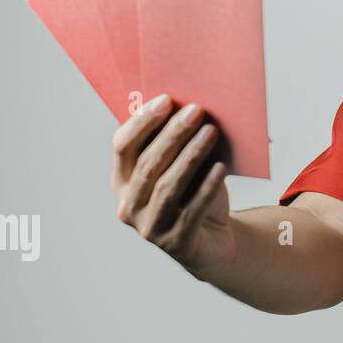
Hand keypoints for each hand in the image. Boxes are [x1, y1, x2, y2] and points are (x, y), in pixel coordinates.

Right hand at [110, 94, 234, 277]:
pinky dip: (207, 187)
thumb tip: (191, 107)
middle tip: (196, 110)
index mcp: (121, 181)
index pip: (122, 146)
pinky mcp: (177, 242)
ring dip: (191, 155)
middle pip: (148, 164)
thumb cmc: (194, 194)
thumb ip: (177, 145)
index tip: (166, 99)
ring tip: (211, 131)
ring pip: (168, 186)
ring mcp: (150, 227)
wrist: (213, 241)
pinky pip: (192, 210)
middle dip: (172, 134)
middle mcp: (129, 205)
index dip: (142, 122)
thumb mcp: (182, 168)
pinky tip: (221, 167)